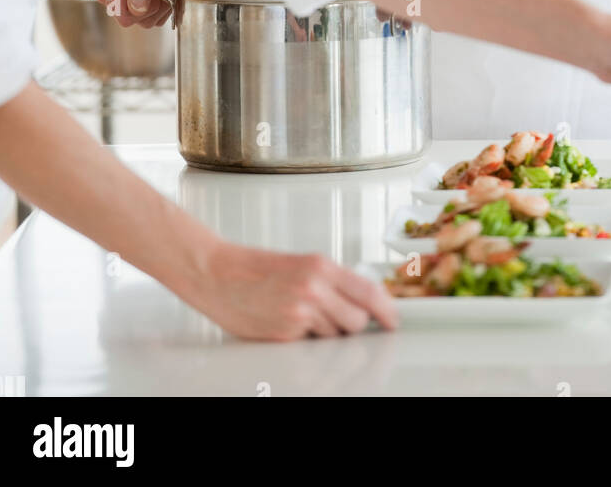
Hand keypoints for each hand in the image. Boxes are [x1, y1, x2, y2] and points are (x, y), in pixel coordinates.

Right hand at [192, 243, 397, 340]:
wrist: (218, 275)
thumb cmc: (255, 269)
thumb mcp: (300, 264)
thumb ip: (331, 282)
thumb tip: (360, 303)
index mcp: (320, 265)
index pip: (369, 292)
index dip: (386, 310)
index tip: (392, 320)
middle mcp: (314, 288)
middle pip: (357, 321)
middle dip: (353, 325)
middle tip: (340, 320)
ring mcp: (299, 313)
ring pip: (335, 335)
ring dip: (328, 332)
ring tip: (304, 316)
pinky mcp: (285, 334)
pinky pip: (311, 344)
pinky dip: (306, 339)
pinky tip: (290, 324)